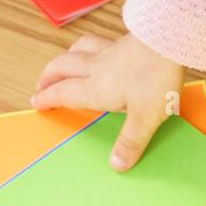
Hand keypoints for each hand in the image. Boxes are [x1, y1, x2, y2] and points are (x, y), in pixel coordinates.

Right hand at [31, 33, 184, 170]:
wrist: (169, 39)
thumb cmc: (156, 76)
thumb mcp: (144, 118)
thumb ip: (130, 141)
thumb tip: (116, 165)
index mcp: (96, 89)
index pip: (63, 93)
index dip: (47, 98)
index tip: (36, 102)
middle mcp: (97, 68)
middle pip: (62, 67)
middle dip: (48, 77)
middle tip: (40, 85)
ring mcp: (109, 51)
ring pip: (77, 51)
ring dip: (64, 58)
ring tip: (60, 64)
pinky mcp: (123, 40)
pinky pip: (96, 41)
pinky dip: (87, 45)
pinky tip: (95, 48)